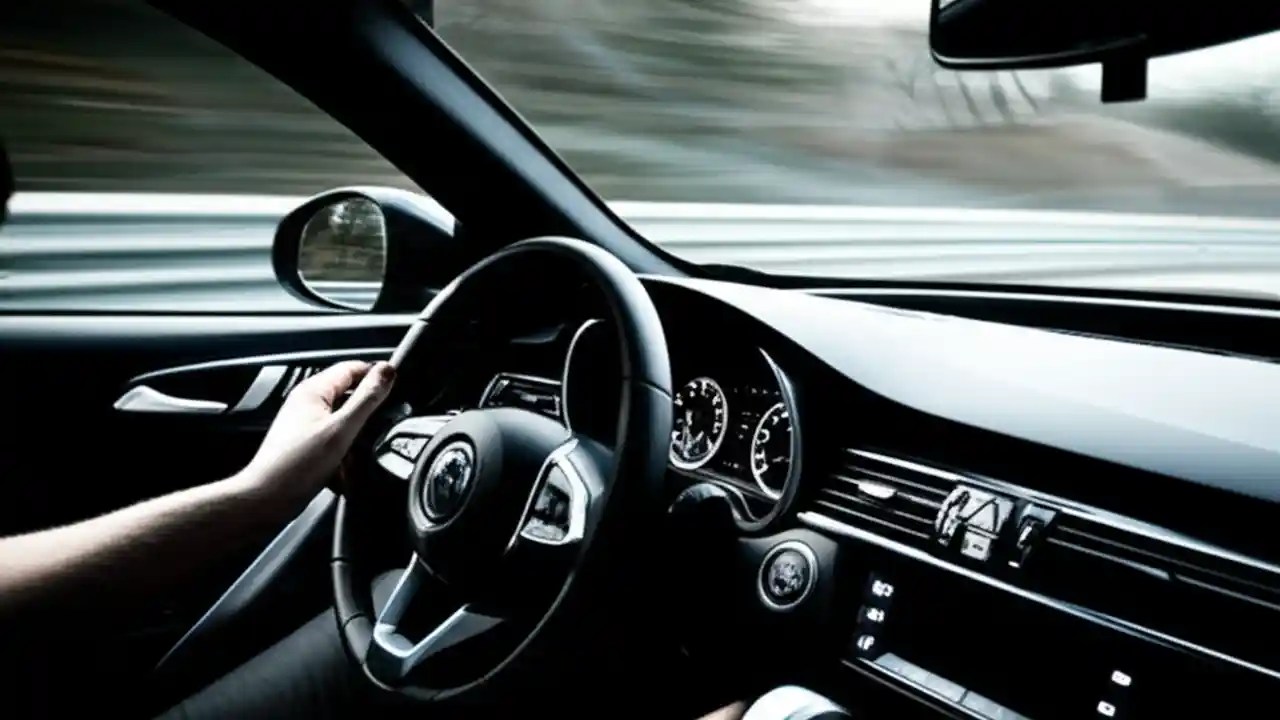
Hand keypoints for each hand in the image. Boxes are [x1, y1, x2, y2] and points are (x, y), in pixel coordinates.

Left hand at [240, 360, 395, 505]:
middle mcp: (307, 403)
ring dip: (356, 437)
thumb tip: (387, 371)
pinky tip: (345, 471)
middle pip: (349, 395)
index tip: (395, 387)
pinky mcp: (306, 445)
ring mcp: (305, 424)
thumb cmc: (297, 465)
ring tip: (358, 455)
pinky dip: (344, 453)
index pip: (352, 367)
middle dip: (367, 412)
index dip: (375, 375)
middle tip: (382, 427)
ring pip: (344, 421)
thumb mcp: (342, 429)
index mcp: (313, 391)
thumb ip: (368, 399)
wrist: (267, 499)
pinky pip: (335, 441)